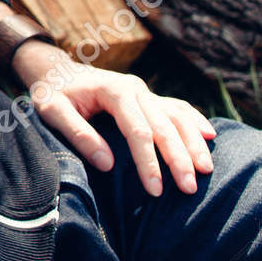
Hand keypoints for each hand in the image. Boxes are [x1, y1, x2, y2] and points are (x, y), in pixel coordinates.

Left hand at [11, 39, 216, 195]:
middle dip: (179, 158)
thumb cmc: (52, 93)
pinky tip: (209, 135)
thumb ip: (78, 134)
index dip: (148, 161)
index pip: (138, 131)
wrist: (55, 70)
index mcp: (114, 91)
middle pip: (164, 126)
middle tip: (190, 188)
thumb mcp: (52, 111)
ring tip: (207, 170)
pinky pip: (177, 107)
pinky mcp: (148, 97)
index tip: (156, 190)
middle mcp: (135, 88)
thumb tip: (107, 164)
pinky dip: (194, 120)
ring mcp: (144, 91)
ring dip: (194, 143)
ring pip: (177, 116)